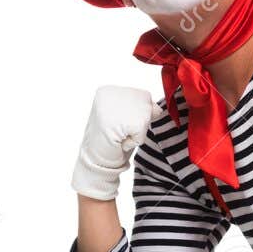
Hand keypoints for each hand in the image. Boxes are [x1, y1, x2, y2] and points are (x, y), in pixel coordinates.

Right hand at [72, 85, 160, 200]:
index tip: (118, 124)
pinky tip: (119, 142)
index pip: (142, 97)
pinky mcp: (118, 122)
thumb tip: (157, 109)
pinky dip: (136, 141)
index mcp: (108, 90)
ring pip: (147, 117)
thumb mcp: (127, 117)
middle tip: (119, 132)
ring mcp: (112, 107)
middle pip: (146, 105)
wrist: (95, 161)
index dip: (137, 115)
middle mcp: (109, 94)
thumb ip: (142, 106)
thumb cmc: (112, 139)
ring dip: (137, 132)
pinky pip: (142, 130)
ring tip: (119, 136)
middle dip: (139, 123)